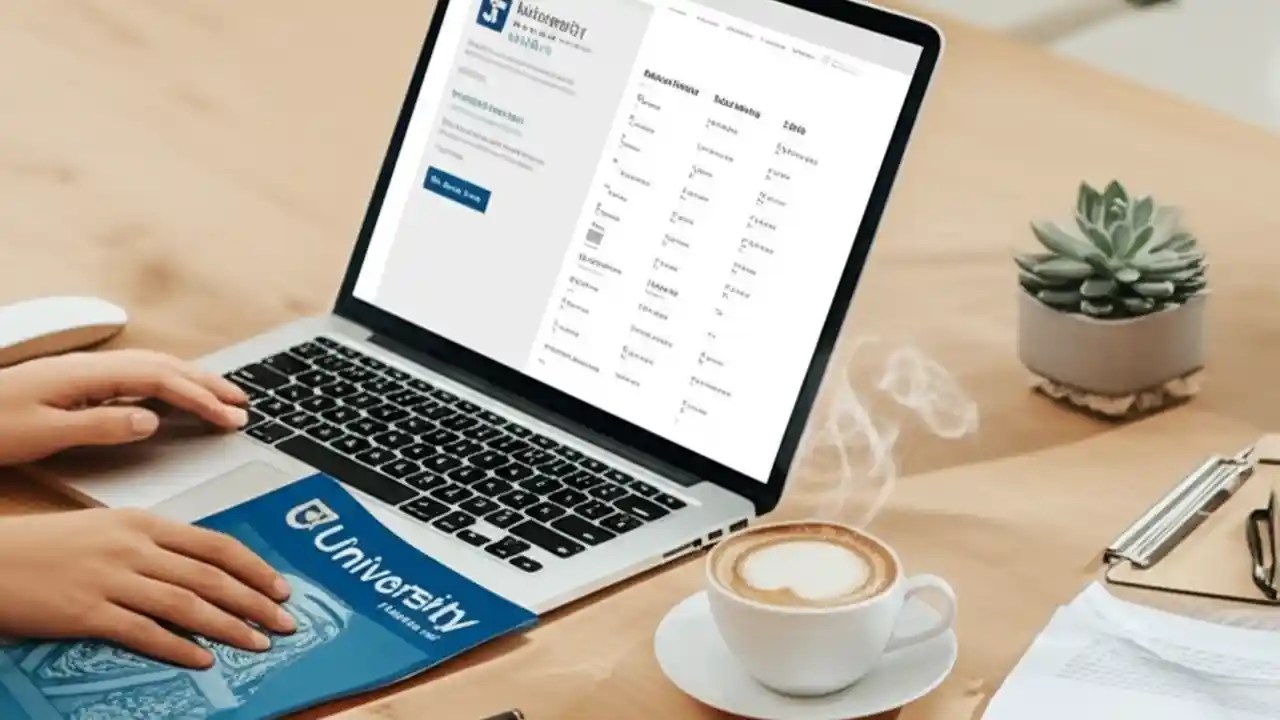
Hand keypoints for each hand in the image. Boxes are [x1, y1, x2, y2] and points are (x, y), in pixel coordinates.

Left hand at [0, 350, 248, 465]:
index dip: (200, 399)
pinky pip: (137, 375)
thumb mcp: (44, 435)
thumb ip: (101, 426)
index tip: (230, 418)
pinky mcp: (77, 382)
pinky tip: (172, 395)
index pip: (160, 381)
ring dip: (191, 379)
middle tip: (242, 405)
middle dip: (207, 384)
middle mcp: (91, 366)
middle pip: (163, 366)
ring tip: (220, 396)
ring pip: (152, 367)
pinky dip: (167, 382)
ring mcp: (85, 371)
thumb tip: (151, 420)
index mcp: (87, 375)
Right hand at [0, 508, 294, 667]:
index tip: (281, 588)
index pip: (215, 545)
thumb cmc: (47, 545)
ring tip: (257, 642)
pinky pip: (144, 632)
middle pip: (211, 577)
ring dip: (229, 626)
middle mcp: (134, 548)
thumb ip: (154, 545)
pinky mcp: (87, 613)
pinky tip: (203, 659)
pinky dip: (178, 647)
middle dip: (255, 602)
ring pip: (187, 605)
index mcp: (144, 524)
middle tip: (285, 622)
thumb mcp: (109, 530)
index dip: (255, 568)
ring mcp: (112, 580)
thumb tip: (200, 570)